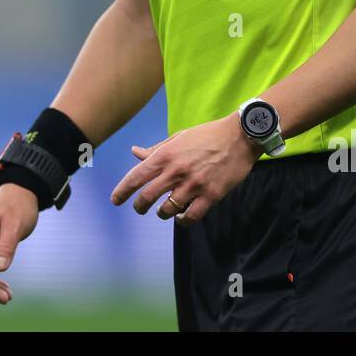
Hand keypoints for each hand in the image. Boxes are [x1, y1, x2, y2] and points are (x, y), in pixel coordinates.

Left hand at [109, 114, 259, 226]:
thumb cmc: (207, 135)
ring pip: (167, 210)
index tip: (115, 200)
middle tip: (140, 209)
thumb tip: (134, 152)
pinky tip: (182, 217)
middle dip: (139, 207)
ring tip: (164, 211)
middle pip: (147, 197)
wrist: (240, 136)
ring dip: (162, 213)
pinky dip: (183, 220)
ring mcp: (194, 184)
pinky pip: (191, 216)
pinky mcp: (211, 195)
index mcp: (166, 155)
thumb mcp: (178, 137)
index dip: (122, 191)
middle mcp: (176, 171)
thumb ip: (156, 149)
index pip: (136, 176)